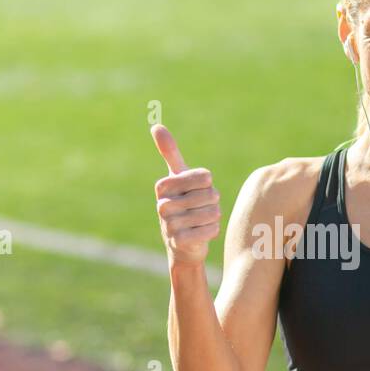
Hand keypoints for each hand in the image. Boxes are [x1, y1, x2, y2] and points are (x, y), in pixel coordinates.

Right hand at [152, 123, 220, 265]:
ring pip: (213, 213)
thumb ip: (169, 152)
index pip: (205, 177)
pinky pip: (211, 230)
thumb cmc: (183, 205)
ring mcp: (169, 224)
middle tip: (199, 210)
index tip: (196, 192)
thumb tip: (156, 125)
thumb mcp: (177, 178)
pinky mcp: (179, 241)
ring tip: (200, 221)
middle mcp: (162, 204)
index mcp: (163, 186)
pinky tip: (202, 233)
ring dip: (213, 218)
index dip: (208, 185)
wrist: (182, 245)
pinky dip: (212, 231)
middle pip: (211, 195)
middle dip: (212, 203)